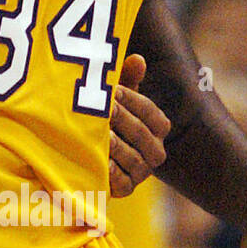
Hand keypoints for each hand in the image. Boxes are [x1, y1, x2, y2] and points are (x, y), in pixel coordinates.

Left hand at [108, 54, 170, 195]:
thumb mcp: (116, 98)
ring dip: (115, 145)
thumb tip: (137, 59)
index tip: (112, 89)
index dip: (131, 99)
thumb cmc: (106, 118)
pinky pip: (122, 182)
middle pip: (140, 133)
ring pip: (133, 158)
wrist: (88, 156)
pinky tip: (98, 162)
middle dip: (120, 118)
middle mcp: (156, 150)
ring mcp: (142, 171)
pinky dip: (110, 172)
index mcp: (158, 126)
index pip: (149, 110)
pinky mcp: (126, 189)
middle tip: (101, 109)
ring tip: (99, 135)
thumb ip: (126, 79)